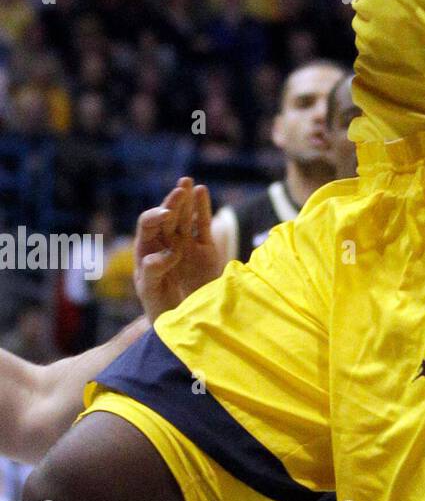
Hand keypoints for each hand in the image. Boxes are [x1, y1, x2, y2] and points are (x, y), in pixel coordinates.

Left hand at [133, 177, 225, 321]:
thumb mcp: (152, 291)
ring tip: (187, 181)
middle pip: (167, 216)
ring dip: (186, 198)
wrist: (181, 320)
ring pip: (184, 216)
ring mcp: (184, 244)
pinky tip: (201, 192)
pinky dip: (202, 209)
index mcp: (146, 251)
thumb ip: (154, 271)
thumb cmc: (160, 308)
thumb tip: (166, 253)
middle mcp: (164, 243)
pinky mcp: (203, 249)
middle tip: (179, 190)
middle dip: (172, 201)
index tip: (165, 214)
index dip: (155, 217)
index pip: (148, 226)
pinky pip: (202, 225)